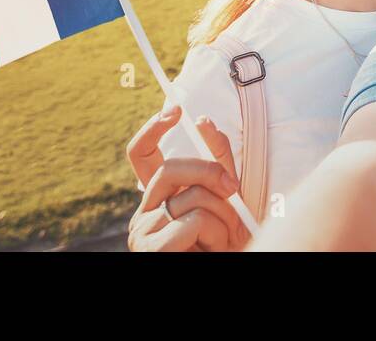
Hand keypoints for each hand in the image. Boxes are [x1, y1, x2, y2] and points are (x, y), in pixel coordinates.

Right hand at [126, 108, 251, 250]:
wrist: (234, 264)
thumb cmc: (229, 240)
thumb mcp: (229, 196)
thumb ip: (218, 161)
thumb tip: (203, 122)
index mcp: (159, 197)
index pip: (140, 155)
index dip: (152, 129)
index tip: (175, 110)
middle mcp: (144, 212)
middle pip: (170, 169)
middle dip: (209, 172)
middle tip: (233, 187)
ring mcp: (142, 233)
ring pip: (189, 198)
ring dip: (222, 215)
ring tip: (224, 238)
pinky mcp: (150, 250)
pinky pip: (190, 222)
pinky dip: (213, 233)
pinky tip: (212, 249)